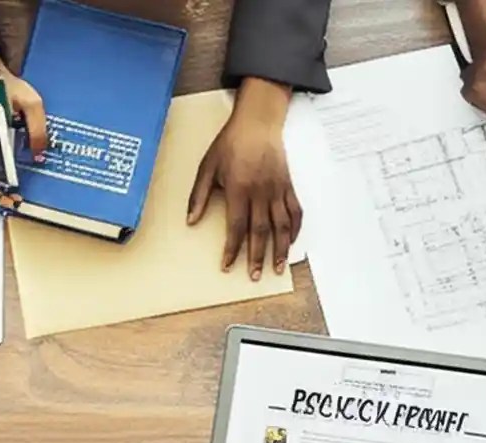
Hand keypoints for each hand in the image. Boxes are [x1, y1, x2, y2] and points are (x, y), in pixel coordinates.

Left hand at [188, 76, 296, 279]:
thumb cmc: (230, 143)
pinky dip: (295, 228)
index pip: (236, 226)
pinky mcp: (288, 185)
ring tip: (278, 267)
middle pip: (260, 231)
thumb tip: (190, 220)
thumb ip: (199, 195)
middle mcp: (260, 192)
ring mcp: (277, 189)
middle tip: (255, 276)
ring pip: (281, 225)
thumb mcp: (207, 167)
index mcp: (238, 188)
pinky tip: (291, 241)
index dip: (232, 249)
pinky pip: (295, 211)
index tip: (228, 265)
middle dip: (257, 256)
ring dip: (280, 248)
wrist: (257, 122)